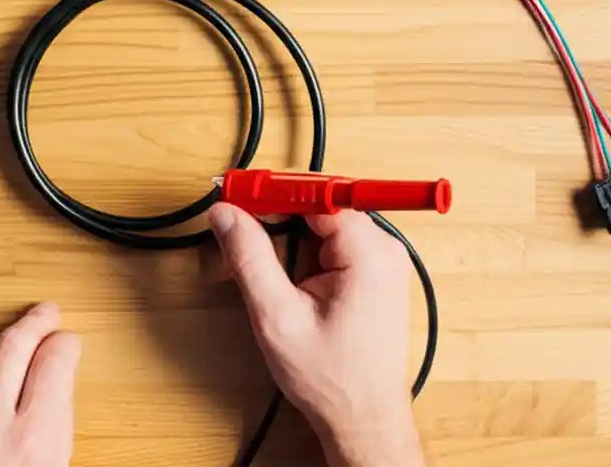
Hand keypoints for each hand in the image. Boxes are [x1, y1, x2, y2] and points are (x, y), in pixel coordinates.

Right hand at [208, 204, 423, 466]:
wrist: (364, 418)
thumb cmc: (330, 378)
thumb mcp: (277, 316)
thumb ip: (249, 258)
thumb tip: (226, 213)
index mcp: (368, 254)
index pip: (318, 195)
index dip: (273, 191)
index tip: (235, 193)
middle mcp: (384, 249)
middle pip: (322, 204)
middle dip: (277, 210)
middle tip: (236, 223)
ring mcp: (383, 261)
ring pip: (325, 222)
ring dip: (289, 232)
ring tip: (261, 262)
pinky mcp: (375, 273)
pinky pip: (335, 242)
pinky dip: (305, 249)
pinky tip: (285, 275)